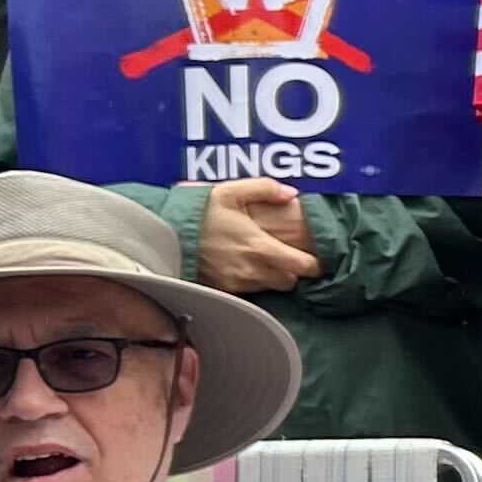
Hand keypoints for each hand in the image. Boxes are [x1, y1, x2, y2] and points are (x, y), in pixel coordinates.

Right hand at [194, 179, 318, 292]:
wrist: (164, 236)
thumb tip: (291, 193)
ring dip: (273, 277)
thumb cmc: (200, 212)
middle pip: (289, 281)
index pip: (302, 266)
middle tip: (288, 256)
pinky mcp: (223, 290)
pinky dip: (253, 283)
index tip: (317, 259)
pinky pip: (249, 292)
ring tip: (265, 260)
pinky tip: (245, 267)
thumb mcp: (230, 191)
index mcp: (260, 246)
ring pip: (270, 288)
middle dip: (293, 271)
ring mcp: (237, 283)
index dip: (315, 264)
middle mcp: (252, 269)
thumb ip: (264, 189)